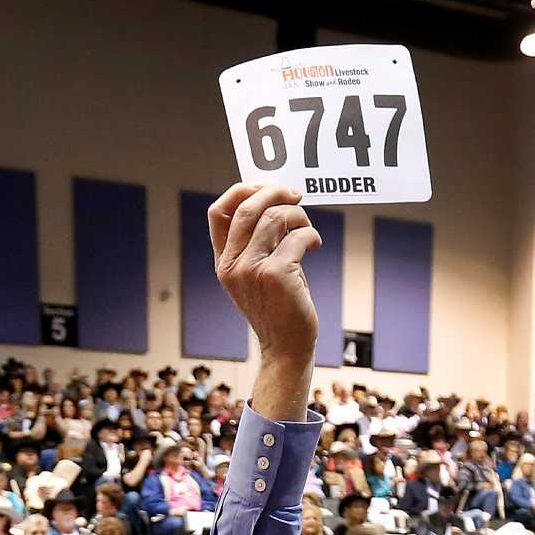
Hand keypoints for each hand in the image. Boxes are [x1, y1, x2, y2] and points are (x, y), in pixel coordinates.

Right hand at [207, 183, 320, 409]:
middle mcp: (231, 265)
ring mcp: (251, 270)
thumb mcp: (257, 273)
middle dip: (276, 192)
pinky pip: (298, 236)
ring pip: (275, 217)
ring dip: (299, 215)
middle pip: (247, 206)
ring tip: (307, 229)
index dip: (242, 190)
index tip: (266, 188)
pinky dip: (311, 234)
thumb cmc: (278, 307)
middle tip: (296, 195)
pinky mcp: (276, 274)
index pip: (218, 212)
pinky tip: (316, 244)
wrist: (286, 346)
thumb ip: (257, 241)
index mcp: (223, 262)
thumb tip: (276, 200)